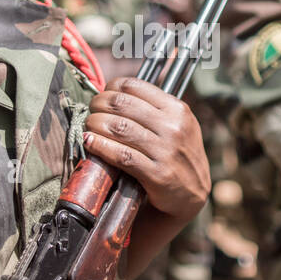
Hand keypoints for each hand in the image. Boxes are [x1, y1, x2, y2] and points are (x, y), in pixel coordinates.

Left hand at [83, 76, 209, 219]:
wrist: (192, 193)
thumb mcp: (177, 124)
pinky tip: (90, 142)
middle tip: (92, 110)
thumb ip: (153, 108)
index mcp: (177, 109)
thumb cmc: (178, 155)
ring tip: (88, 126)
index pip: (134, 86)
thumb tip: (114, 93)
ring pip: (118, 128)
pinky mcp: (157, 174)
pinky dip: (100, 146)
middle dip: (99, 104)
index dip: (111, 88)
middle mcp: (173, 127)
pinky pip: (121, 155)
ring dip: (95, 124)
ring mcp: (166, 151)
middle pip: (122, 104)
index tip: (103, 94)